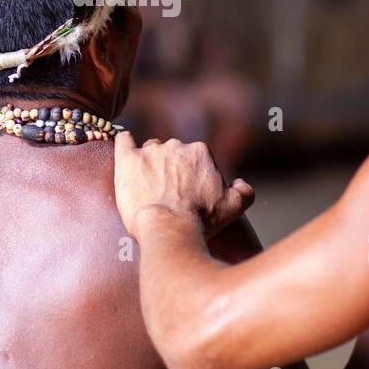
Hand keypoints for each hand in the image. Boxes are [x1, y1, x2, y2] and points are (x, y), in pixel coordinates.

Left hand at [114, 131, 254, 238]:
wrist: (169, 227)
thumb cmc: (201, 219)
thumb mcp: (234, 208)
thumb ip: (244, 191)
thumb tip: (240, 183)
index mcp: (200, 152)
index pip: (195, 157)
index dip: (192, 174)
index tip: (188, 191)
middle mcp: (176, 145)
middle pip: (172, 152)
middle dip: (171, 168)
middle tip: (168, 191)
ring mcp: (150, 150)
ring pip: (150, 149)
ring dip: (149, 161)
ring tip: (146, 183)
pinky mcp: (128, 159)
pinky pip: (123, 141)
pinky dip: (124, 144)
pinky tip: (125, 150)